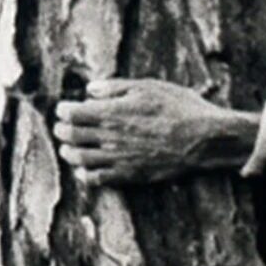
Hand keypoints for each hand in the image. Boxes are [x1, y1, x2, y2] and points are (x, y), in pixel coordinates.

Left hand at [53, 79, 256, 185]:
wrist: (203, 139)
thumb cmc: (179, 108)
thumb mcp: (148, 86)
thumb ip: (114, 87)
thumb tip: (90, 90)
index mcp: (111, 113)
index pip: (72, 113)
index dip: (63, 110)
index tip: (64, 108)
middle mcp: (110, 137)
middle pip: (71, 136)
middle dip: (62, 131)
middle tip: (62, 127)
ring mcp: (119, 158)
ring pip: (79, 159)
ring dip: (69, 153)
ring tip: (69, 149)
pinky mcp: (130, 174)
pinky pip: (98, 179)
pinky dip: (85, 174)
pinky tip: (85, 169)